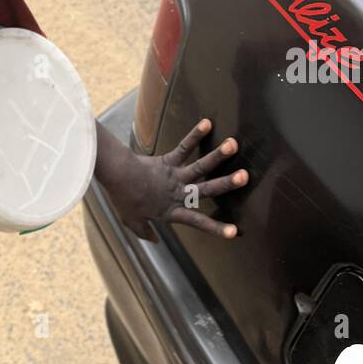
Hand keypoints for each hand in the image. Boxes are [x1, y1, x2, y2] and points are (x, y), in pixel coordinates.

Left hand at [99, 118, 248, 241]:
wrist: (117, 177)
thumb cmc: (124, 200)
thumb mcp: (132, 222)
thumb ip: (145, 232)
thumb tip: (154, 240)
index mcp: (172, 210)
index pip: (198, 221)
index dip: (216, 228)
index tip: (235, 232)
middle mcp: (179, 192)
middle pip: (207, 189)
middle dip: (227, 184)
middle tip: (245, 177)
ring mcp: (175, 175)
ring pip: (201, 166)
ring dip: (218, 155)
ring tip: (234, 144)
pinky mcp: (168, 160)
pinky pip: (184, 146)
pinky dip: (195, 134)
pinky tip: (208, 123)